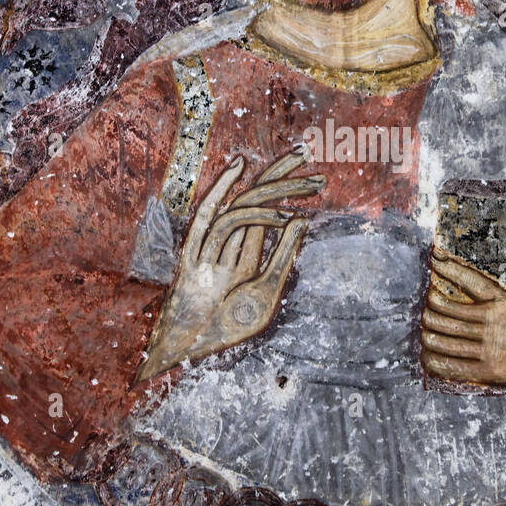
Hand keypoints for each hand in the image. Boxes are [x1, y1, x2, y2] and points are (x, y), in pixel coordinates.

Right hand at [136, 149, 323, 379]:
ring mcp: (210, 247)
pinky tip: (250, 179)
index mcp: (246, 253)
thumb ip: (282, 258)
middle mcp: (230, 244)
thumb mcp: (265, 293)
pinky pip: (211, 219)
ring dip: (271, 187)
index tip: (316, 177)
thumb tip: (301, 218)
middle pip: (255, 198)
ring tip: (304, 179)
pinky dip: (234, 200)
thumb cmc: (225, 328)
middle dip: (280, 174)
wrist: (189, 353)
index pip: (269, 210)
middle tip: (306, 152)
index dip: (288, 188)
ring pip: (241, 204)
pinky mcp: (192, 255)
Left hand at [420, 248, 505, 392]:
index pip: (470, 280)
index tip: (434, 257)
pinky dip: (433, 359)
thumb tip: (447, 265)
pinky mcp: (487, 371)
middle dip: (430, 311)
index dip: (450, 268)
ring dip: (428, 334)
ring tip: (426, 331)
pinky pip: (451, 365)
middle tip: (427, 311)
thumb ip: (483, 288)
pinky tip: (428, 354)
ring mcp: (491, 349)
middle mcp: (495, 324)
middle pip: (446, 313)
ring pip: (444, 339)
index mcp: (502, 303)